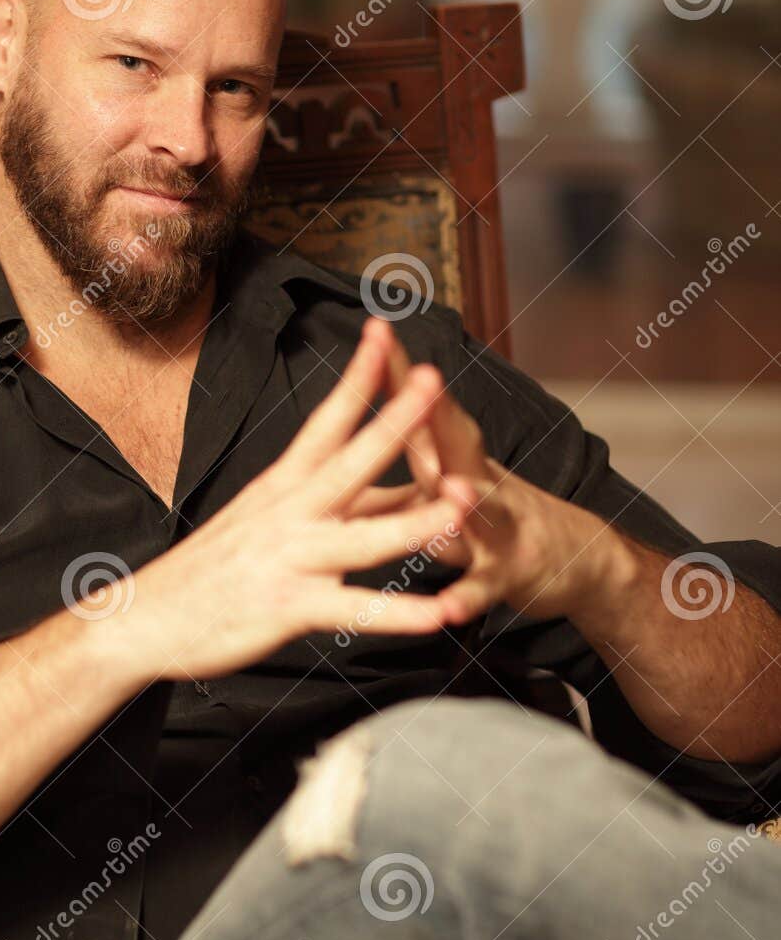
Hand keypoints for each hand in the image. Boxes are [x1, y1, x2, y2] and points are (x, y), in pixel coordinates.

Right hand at [71, 321, 467, 681]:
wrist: (145, 617)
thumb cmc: (210, 568)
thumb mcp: (262, 518)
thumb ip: (318, 501)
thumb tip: (368, 482)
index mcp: (282, 484)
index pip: (324, 419)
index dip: (357, 376)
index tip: (384, 331)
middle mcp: (289, 512)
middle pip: (350, 458)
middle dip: (395, 419)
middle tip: (435, 378)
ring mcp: (291, 558)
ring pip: (363, 536)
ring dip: (415, 519)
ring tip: (462, 501)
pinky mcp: (289, 607)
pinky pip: (353, 610)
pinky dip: (398, 614)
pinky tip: (440, 615)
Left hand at [387, 351, 621, 630]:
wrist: (581, 559)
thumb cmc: (500, 515)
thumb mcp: (457, 477)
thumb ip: (417, 450)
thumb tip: (359, 422)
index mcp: (454, 460)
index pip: (424, 407)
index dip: (401, 371)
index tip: (376, 329)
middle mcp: (476, 484)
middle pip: (455, 443)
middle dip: (438, 411)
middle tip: (423, 376)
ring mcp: (496, 528)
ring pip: (479, 513)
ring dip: (465, 503)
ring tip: (454, 492)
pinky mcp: (507, 577)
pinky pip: (483, 588)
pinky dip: (467, 597)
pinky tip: (451, 610)